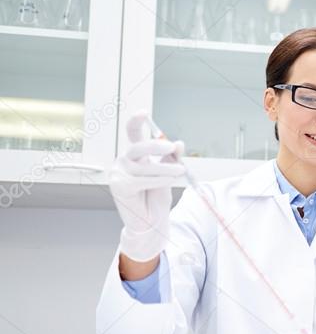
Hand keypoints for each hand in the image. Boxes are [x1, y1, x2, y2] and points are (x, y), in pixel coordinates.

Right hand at [109, 111, 184, 262]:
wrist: (151, 221)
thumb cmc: (156, 196)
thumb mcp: (169, 173)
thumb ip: (172, 158)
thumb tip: (179, 143)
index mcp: (134, 155)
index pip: (132, 134)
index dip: (136, 122)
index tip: (144, 113)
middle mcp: (123, 162)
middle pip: (137, 147)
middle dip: (155, 146)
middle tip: (172, 147)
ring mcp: (118, 174)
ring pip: (145, 166)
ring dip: (165, 169)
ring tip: (179, 172)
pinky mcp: (120, 187)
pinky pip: (143, 179)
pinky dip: (159, 180)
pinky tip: (168, 182)